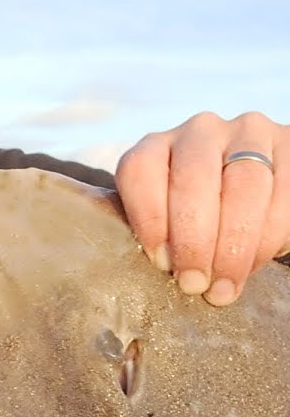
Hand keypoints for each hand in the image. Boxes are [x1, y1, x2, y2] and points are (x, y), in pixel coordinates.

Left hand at [116, 111, 287, 305]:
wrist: (253, 199)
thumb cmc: (197, 221)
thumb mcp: (167, 220)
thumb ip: (160, 232)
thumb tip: (166, 266)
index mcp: (156, 146)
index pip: (140, 170)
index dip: (149, 219)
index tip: (161, 262)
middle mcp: (200, 132)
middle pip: (194, 180)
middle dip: (194, 240)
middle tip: (195, 283)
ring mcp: (248, 134)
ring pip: (245, 185)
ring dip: (235, 244)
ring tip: (226, 285)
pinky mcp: (289, 145)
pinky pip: (284, 191)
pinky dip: (270, 235)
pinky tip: (256, 261)